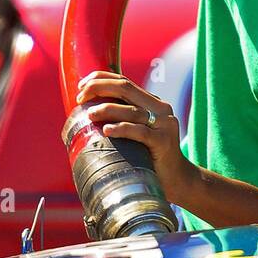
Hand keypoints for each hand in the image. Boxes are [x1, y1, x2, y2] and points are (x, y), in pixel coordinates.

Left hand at [76, 70, 189, 204]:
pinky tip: (106, 130)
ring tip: (89, 113)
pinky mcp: (163, 141)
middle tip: (80, 97)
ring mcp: (164, 124)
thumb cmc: (150, 156)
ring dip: (107, 109)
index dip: (102, 79)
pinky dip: (121, 129)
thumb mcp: (138, 132)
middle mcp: (160, 108)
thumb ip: (124, 119)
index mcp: (152, 103)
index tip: (81, 85)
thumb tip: (88, 113)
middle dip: (100, 88)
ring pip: (131, 110)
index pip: (125, 82)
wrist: (177, 178)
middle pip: (126, 89)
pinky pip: (139, 132)